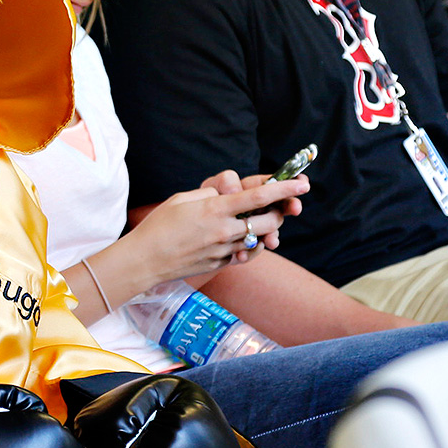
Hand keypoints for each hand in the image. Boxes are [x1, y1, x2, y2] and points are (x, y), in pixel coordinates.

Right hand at [128, 172, 308, 282]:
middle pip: (269, 221)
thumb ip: (211, 195)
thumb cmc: (160, 226)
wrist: (145, 260)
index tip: (302, 183)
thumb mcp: (183, 199)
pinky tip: (240, 240)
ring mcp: (224, 250)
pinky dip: (249, 245)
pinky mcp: (221, 264)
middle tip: (280, 206)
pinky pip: (245, 254)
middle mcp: (224, 231)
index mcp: (215, 209)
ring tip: (258, 223)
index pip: (259, 196)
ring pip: (260, 240)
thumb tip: (229, 195)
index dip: (285, 188)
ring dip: (265, 230)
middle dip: (280, 212)